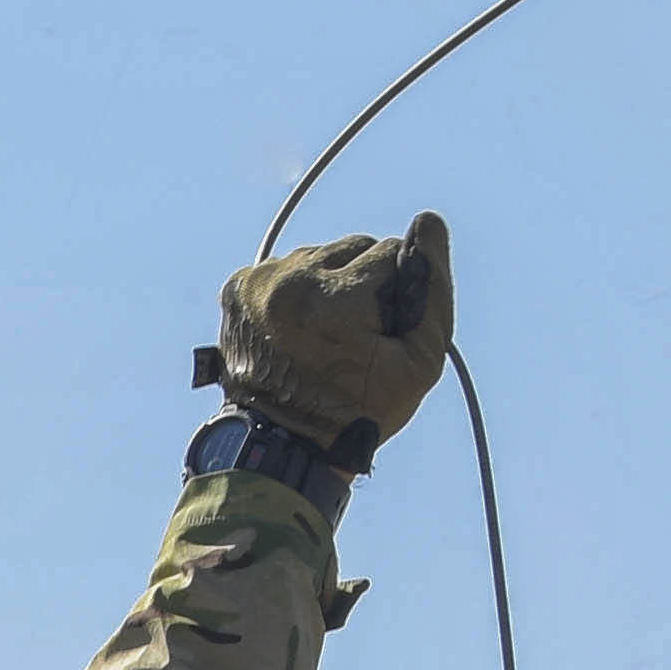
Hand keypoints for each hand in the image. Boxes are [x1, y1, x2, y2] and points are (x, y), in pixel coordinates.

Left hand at [210, 209, 455, 453]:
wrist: (282, 445)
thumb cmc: (359, 410)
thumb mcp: (419, 363)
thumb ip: (434, 291)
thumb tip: (429, 223)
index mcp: (332, 298)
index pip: (391, 252)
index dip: (396, 293)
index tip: (381, 331)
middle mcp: (286, 281)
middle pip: (352, 247)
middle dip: (362, 282)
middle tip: (354, 333)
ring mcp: (255, 284)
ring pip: (318, 256)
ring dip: (329, 283)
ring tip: (324, 334)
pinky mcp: (236, 290)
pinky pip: (284, 269)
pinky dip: (295, 292)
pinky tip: (297, 329)